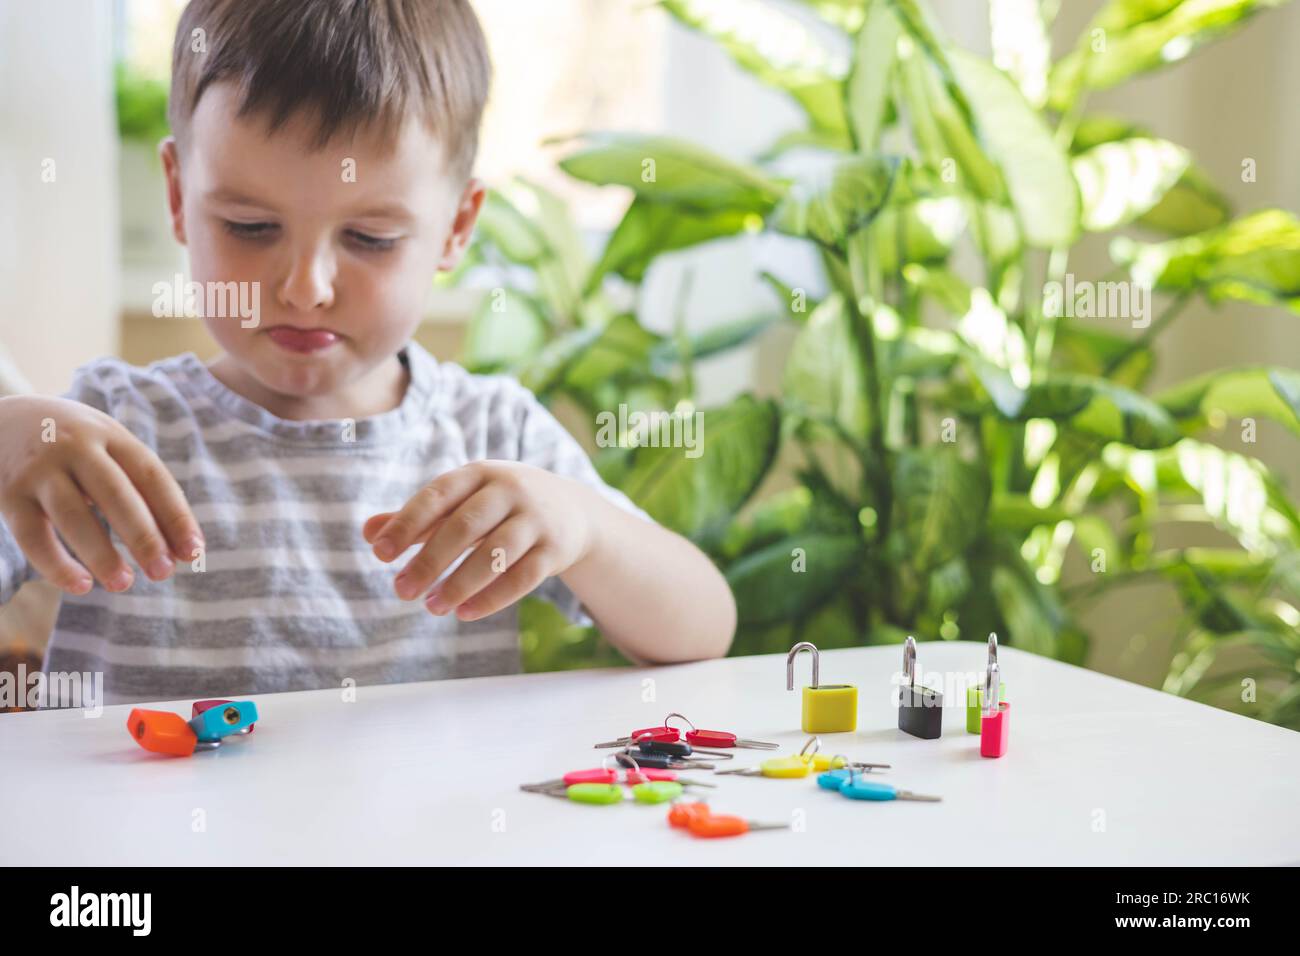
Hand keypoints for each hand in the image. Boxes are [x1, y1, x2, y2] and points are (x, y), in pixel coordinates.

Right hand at [0, 396, 203, 593]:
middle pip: (115, 494)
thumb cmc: (75, 446)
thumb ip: (143, 491)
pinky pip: (31, 533)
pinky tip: (81, 584)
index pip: (152, 476)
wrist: (1, 418)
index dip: (175, 516)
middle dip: (142, 536)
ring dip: (101, 554)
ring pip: (72, 515)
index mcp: (112, 436)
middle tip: (162, 574)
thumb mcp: (109, 449)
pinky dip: (55, 564)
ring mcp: (39, 469)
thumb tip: (180, 550)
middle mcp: (76, 447)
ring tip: (123, 584)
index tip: (193, 553)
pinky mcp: (8, 493)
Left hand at [363, 461, 598, 620]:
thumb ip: (419, 517)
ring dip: (461, 583)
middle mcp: (510, 490)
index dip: (407, 523)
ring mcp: (536, 519)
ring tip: (432, 607)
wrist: (572, 510)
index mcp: (479, 474)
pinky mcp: (555, 549)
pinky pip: (524, 577)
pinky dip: (494, 598)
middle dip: (430, 560)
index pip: (438, 495)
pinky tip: (465, 614)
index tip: (380, 552)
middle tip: (401, 591)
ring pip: (496, 554)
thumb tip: (368, 532)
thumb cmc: (501, 506)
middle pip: (465, 526)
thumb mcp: (463, 502)